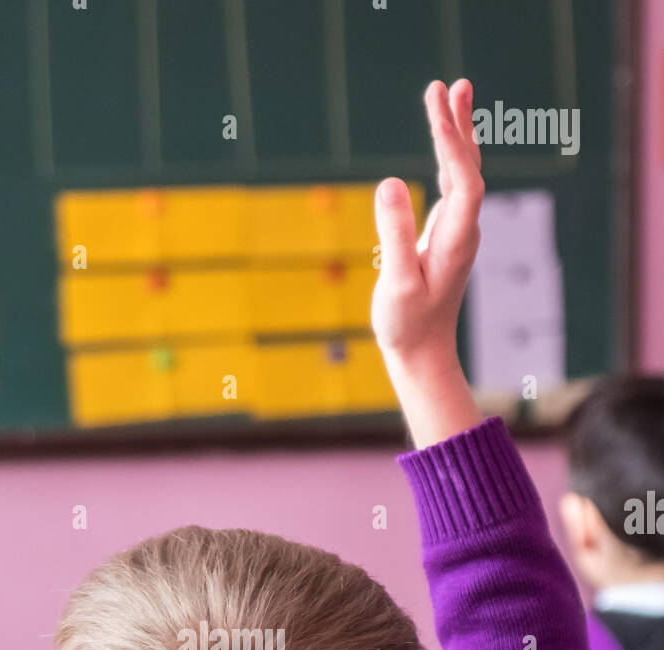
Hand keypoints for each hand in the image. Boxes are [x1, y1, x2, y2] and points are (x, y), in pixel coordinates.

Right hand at [371, 78, 483, 371]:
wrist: (423, 354)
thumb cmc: (407, 325)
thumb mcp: (395, 284)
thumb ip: (394, 234)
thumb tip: (390, 182)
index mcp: (456, 240)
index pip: (463, 180)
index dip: (452, 145)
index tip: (435, 112)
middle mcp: (464, 230)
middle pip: (469, 166)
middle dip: (458, 125)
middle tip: (449, 84)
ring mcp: (457, 231)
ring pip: (463, 171)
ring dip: (457, 132)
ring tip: (452, 92)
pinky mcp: (445, 234)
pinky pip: (453, 183)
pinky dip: (449, 155)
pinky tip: (445, 138)